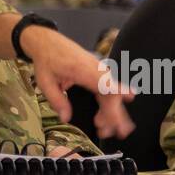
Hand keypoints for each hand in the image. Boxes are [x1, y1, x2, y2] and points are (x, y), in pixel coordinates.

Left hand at [18, 23, 135, 137]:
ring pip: (112, 94)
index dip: (119, 89)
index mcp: (82, 70)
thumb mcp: (45, 82)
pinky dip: (108, 106)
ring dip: (112, 113)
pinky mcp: (100, 75)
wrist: (47, 42)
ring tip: (105, 131)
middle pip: (112, 92)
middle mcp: (95, 70)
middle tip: (119, 132)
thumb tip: (66, 118)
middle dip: (116, 114)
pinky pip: (109, 91)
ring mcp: (99, 72)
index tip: (130, 97)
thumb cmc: (47, 60)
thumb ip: (57, 100)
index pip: (104, 81)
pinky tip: (103, 118)